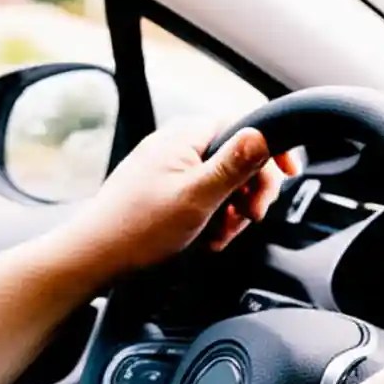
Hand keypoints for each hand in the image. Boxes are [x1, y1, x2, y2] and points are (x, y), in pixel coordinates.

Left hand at [57, 119, 299, 278]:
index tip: (289, 171)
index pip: (244, 125)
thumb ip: (233, 166)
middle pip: (239, 158)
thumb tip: (263, 135)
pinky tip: (207, 238)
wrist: (94, 259)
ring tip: (220, 234)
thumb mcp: (196, 197)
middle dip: (251, 190)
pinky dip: (214, 219)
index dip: (270, 149)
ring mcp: (171, 170)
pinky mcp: (166, 192)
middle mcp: (178, 146)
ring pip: (225, 184)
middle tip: (251, 216)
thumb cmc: (136, 229)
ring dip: (233, 212)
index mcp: (185, 136)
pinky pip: (206, 199)